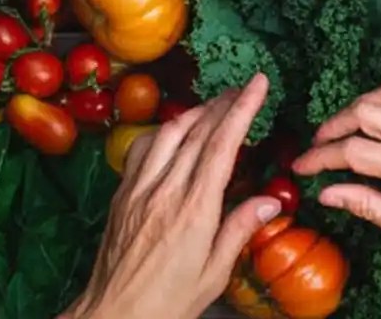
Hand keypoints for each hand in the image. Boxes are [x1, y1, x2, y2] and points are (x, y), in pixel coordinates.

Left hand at [66, 75, 280, 318]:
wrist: (111, 317)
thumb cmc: (166, 303)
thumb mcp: (213, 273)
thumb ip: (239, 230)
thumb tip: (269, 200)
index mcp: (194, 210)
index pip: (223, 145)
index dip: (242, 109)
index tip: (258, 85)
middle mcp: (164, 191)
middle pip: (197, 131)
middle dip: (224, 103)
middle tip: (244, 88)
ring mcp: (138, 190)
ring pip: (168, 133)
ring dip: (195, 112)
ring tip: (216, 104)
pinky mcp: (121, 195)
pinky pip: (142, 149)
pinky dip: (163, 131)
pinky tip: (174, 132)